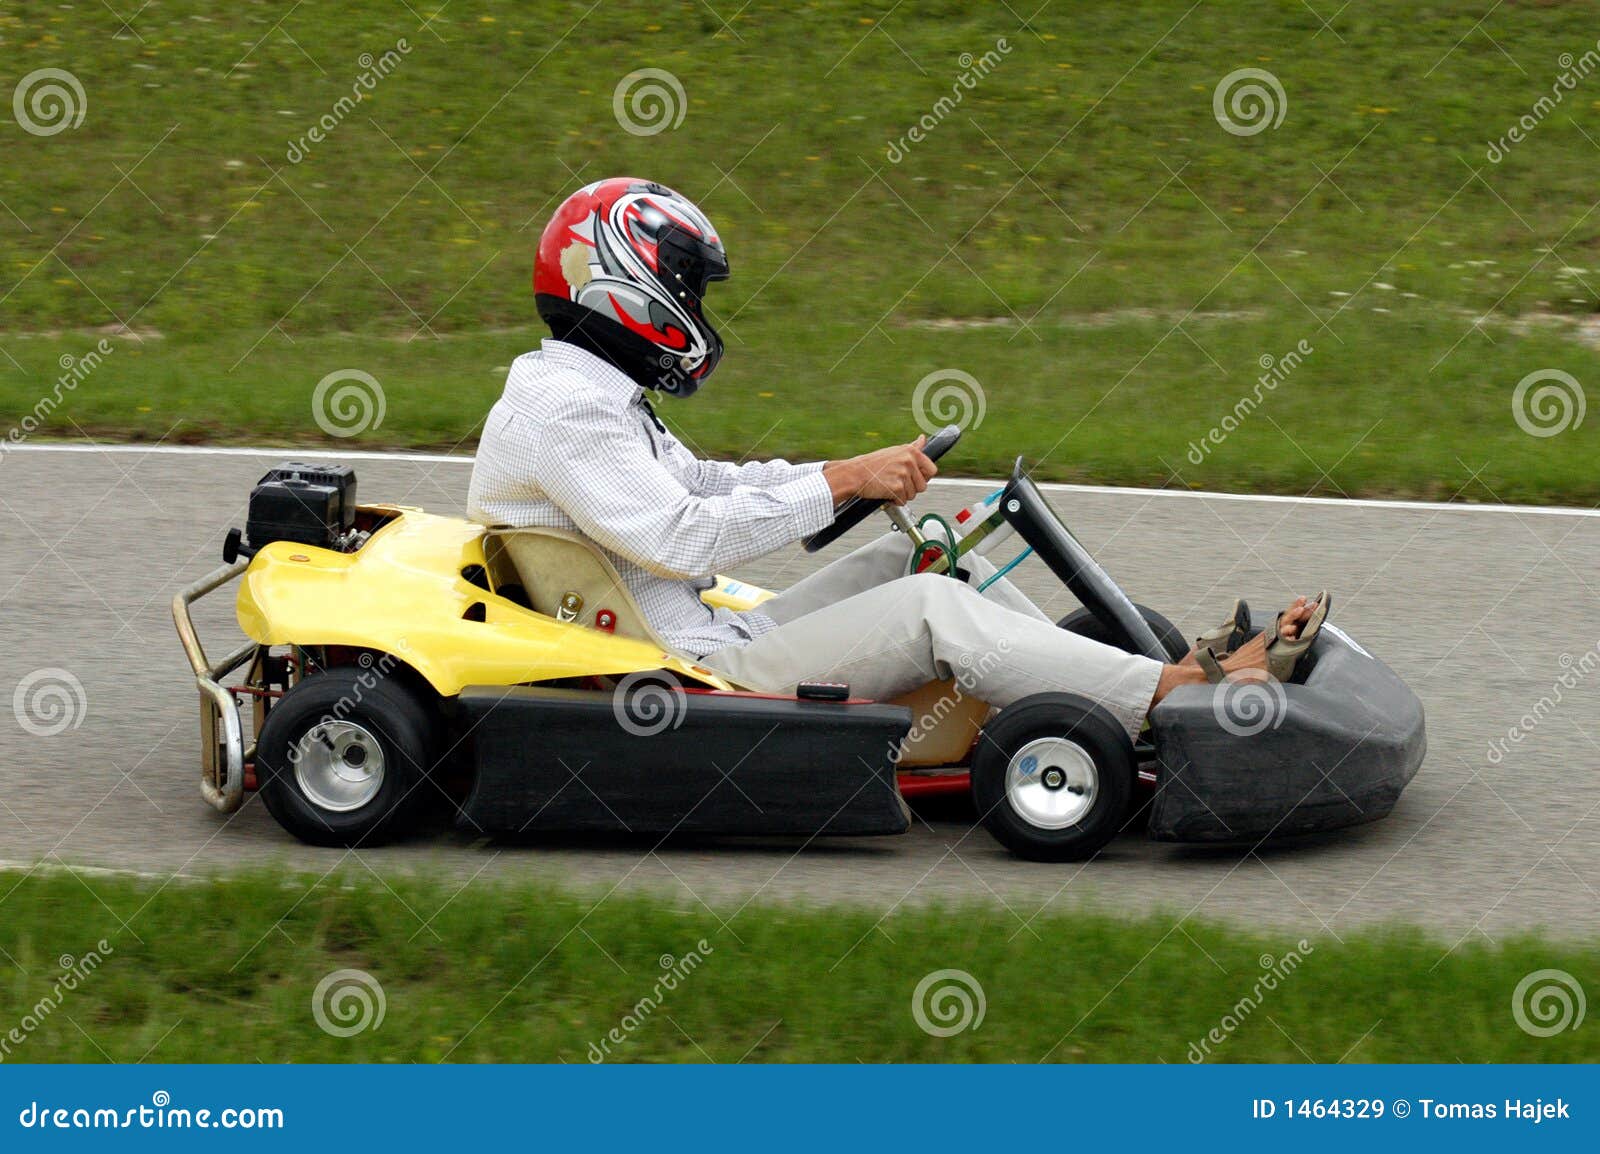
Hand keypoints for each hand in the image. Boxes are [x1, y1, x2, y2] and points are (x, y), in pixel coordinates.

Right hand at [823, 436, 937, 505]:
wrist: (854, 474)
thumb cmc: (872, 464)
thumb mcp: (894, 451)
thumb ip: (912, 447)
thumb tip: (922, 439)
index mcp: (911, 451)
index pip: (932, 470)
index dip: (923, 477)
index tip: (914, 479)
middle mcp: (909, 461)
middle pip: (923, 485)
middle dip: (911, 488)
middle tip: (897, 483)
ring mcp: (903, 474)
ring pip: (913, 494)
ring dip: (902, 495)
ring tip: (889, 486)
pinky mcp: (897, 487)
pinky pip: (903, 501)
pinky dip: (894, 500)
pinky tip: (886, 492)